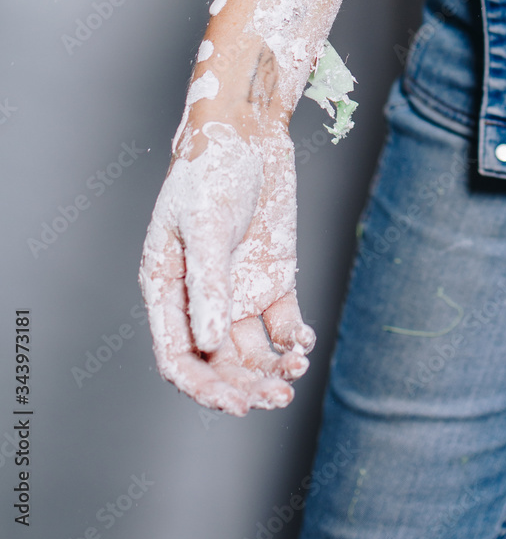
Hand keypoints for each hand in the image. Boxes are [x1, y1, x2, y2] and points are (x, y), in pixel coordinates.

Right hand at [138, 117, 314, 414]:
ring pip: (252, 351)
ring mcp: (238, 290)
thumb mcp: (205, 224)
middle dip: (246, 387)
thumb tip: (212, 343)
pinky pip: (281, 325)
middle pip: (219, 363)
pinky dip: (293, 340)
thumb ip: (208, 284)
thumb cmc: (211, 169)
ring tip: (295, 370)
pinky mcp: (272, 279)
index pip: (177, 356)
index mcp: (167, 286)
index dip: (203, 387)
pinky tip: (304, 341)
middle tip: (278, 398)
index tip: (236, 404)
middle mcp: (202, 298)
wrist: (250, 133)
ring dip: (273, 369)